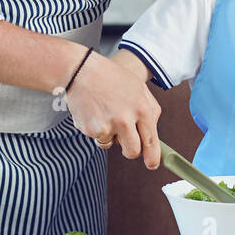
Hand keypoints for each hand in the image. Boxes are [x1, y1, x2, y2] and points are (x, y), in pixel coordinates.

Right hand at [64, 48, 162, 169]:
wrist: (81, 70)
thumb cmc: (110, 77)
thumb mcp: (138, 88)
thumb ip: (149, 110)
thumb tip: (152, 133)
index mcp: (141, 108)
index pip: (151, 140)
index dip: (153, 156)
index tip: (152, 164)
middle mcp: (126, 119)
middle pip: (132, 151)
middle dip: (129, 150)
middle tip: (124, 141)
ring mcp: (108, 125)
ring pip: (112, 145)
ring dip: (110, 136)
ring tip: (105, 114)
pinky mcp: (92, 129)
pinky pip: (98, 139)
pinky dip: (96, 130)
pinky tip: (94, 113)